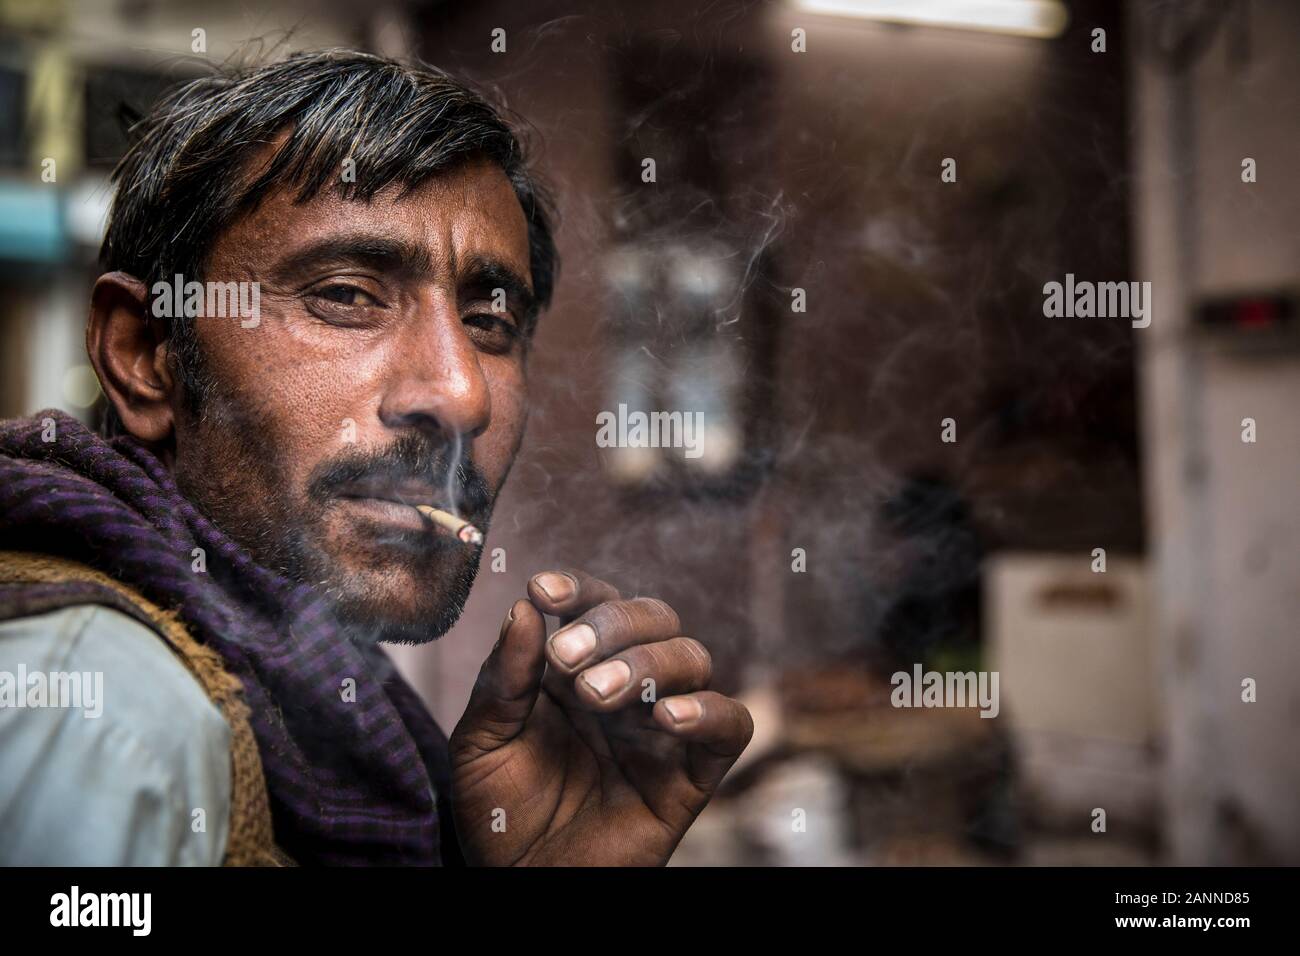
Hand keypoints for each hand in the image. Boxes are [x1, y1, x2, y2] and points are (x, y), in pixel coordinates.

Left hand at [448, 569, 753, 865]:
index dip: (578, 588)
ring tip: (598, 696)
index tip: (542, 592)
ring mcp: (662, 728)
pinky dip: (710, 710)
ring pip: (693, 657)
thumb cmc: (501, 815)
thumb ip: (503, 680)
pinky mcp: (693, 775)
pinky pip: (732, 725)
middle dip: (611, 624)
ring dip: (649, 662)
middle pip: (653, 616)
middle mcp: (627, 687)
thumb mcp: (481, 743)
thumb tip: (521, 610)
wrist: (520, 886)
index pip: (595, 603)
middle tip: (567, 660)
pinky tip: (666, 719)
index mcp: (576, 668)